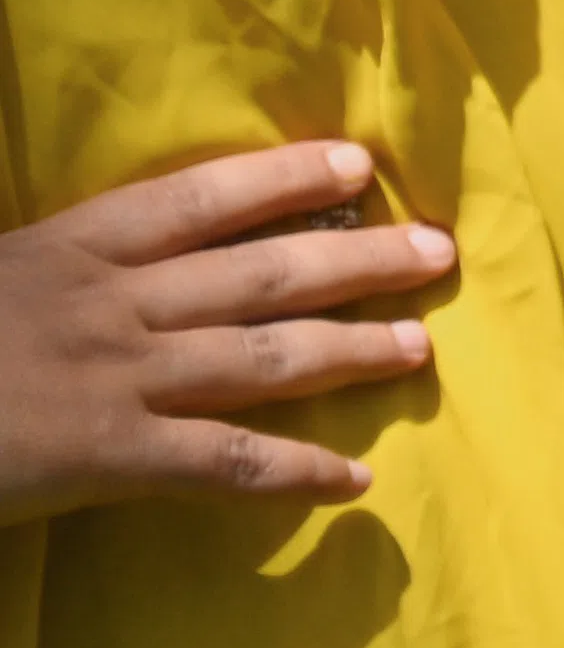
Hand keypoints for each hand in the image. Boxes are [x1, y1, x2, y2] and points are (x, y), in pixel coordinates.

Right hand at [0, 137, 451, 526]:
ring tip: (420, 345)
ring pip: (265, 357)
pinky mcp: (105, 455)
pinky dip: (296, 475)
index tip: (352, 162)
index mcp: (63, 248)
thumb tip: (107, 268)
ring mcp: (114, 377)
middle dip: (358, 257)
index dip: (281, 177)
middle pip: (262, 271)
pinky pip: (224, 464)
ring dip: (352, 348)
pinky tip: (356, 485)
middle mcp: (106, 300)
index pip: (197, 198)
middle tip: (438, 251)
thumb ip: (41, 268)